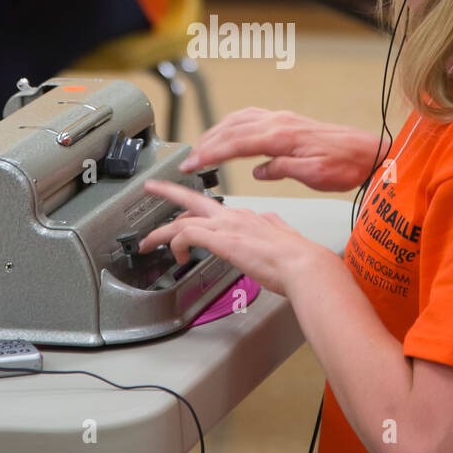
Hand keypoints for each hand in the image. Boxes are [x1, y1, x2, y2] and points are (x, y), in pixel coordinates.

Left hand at [137, 178, 327, 296]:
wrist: (303, 265)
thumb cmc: (297, 260)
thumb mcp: (283, 236)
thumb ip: (274, 228)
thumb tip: (272, 225)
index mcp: (248, 216)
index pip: (214, 209)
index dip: (195, 211)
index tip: (186, 214)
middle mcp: (235, 216)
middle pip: (192, 199)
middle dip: (168, 192)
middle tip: (152, 188)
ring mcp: (226, 226)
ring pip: (182, 220)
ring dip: (161, 232)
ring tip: (148, 243)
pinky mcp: (220, 238)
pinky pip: (186, 234)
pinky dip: (174, 243)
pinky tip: (175, 256)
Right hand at [178, 107, 383, 192]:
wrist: (368, 152)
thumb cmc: (346, 165)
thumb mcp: (313, 175)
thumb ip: (281, 170)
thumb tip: (257, 171)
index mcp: (282, 136)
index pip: (236, 143)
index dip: (210, 154)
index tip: (193, 164)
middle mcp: (279, 122)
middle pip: (231, 129)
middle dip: (206, 144)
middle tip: (188, 161)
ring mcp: (282, 119)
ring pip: (239, 120)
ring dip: (216, 133)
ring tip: (201, 148)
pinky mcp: (287, 121)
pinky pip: (251, 117)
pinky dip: (233, 125)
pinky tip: (228, 132)